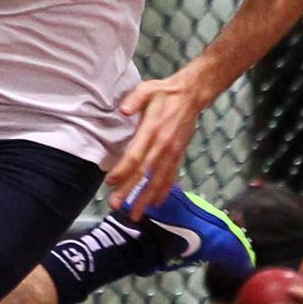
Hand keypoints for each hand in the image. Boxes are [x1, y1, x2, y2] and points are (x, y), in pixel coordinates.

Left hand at [105, 74, 208, 214]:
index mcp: (153, 130)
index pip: (136, 156)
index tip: (110, 182)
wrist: (192, 95)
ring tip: (136, 214)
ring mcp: (173, 153)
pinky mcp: (179, 155)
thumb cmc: (165, 93)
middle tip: (116, 206)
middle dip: (130, 191)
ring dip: (146, 198)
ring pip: (159, 180)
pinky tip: (156, 203)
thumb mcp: (148, 89)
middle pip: (145, 173)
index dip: (123, 171)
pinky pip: (171, 177)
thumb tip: (124, 109)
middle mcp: (163, 146)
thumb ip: (135, 100)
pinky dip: (164, 191)